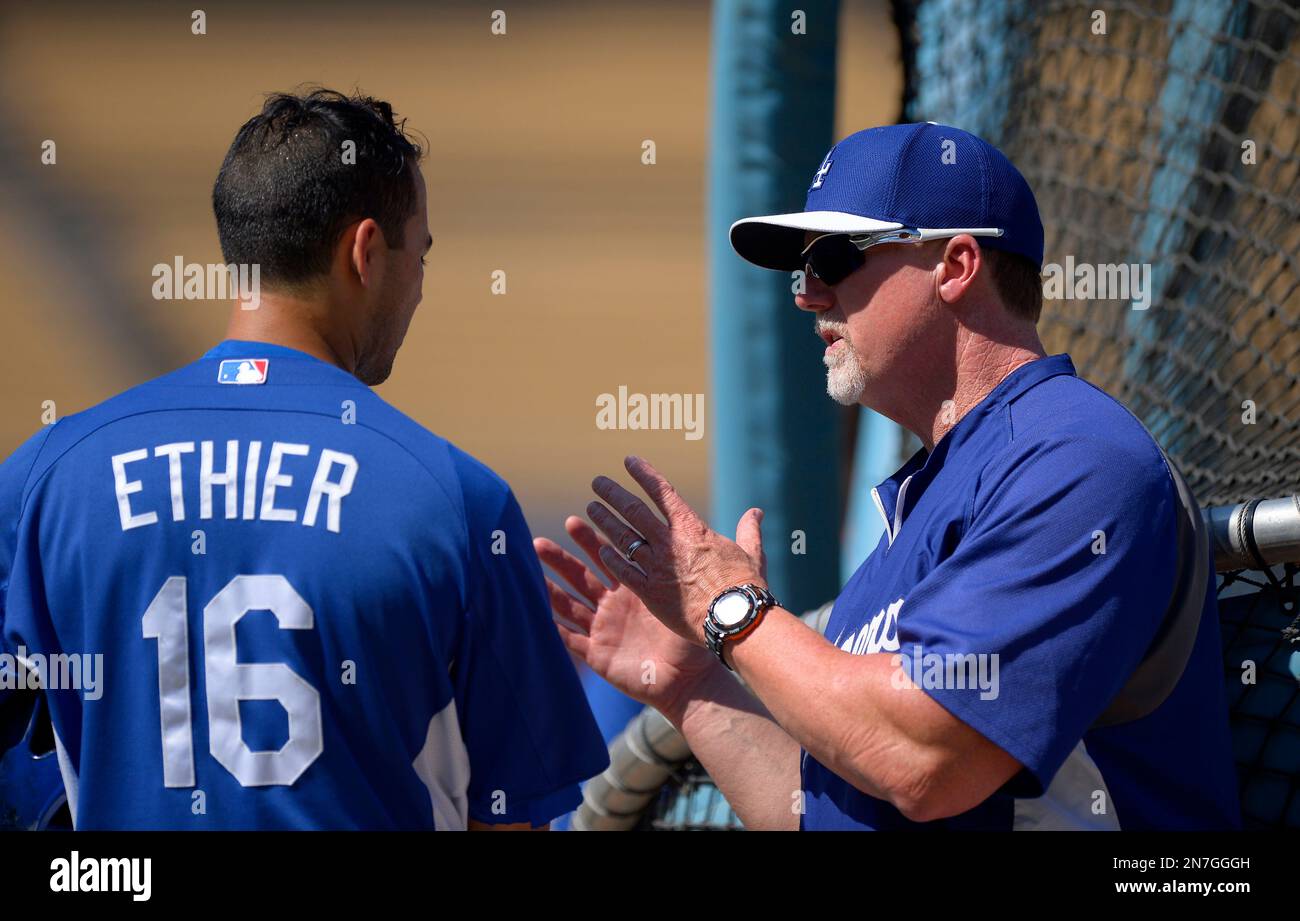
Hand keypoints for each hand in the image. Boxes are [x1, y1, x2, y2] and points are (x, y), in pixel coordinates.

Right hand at [535, 516, 718, 716]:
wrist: (691, 682)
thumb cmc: (693, 641)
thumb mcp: (687, 599)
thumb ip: (685, 569)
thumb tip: (716, 532)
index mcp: (634, 589)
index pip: (608, 557)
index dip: (590, 540)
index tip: (575, 518)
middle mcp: (614, 605)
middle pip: (581, 576)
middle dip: (561, 559)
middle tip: (539, 542)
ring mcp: (604, 629)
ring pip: (569, 604)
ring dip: (548, 589)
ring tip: (527, 573)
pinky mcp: (598, 655)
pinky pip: (570, 640)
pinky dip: (552, 628)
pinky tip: (533, 615)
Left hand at [584, 456, 766, 645]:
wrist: (734, 620)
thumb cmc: (745, 586)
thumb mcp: (751, 552)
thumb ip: (749, 530)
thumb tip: (756, 512)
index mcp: (691, 528)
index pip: (662, 492)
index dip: (644, 474)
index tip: (629, 461)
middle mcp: (668, 543)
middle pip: (632, 511)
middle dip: (612, 494)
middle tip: (597, 483)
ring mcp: (656, 567)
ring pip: (622, 537)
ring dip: (604, 521)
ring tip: (590, 509)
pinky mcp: (649, 593)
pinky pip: (623, 571)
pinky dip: (610, 558)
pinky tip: (600, 550)